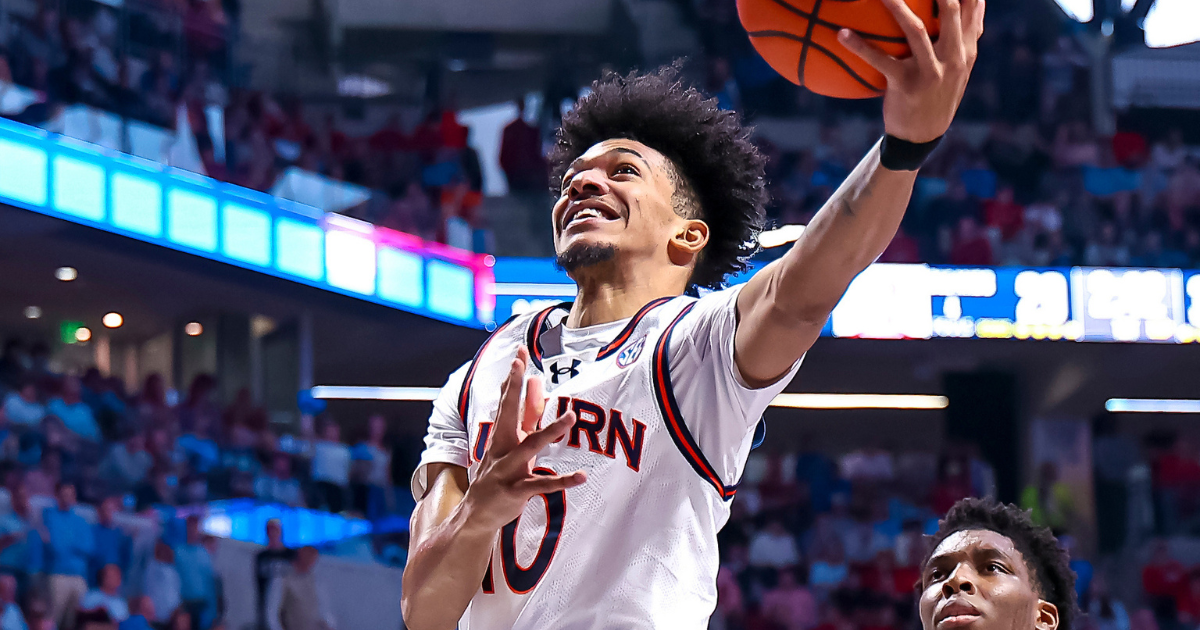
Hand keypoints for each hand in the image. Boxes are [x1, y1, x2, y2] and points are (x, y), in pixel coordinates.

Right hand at [462, 346, 586, 531]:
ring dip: (550, 431)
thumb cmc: (499, 473)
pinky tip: (581, 476)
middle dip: (515, 390)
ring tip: (570, 417)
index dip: (513, 377)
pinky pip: (542, 485)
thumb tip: (535, 381)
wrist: (476, 514)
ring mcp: (508, 469)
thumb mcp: (510, 442)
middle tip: (522, 367)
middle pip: (509, 414)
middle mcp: (502, 448)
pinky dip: (562, 481)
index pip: (507, 401)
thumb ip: (526, 414)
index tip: (519, 354)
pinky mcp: (516, 491)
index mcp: (501, 435)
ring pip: (530, 446)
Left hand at [838, 0, 985, 142]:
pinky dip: (859, 46)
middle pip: (950, 10)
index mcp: (966, 49)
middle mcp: (953, 57)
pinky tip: (841, 33)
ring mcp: (931, 71)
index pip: (972, 8)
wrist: (923, 136)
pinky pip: (880, 60)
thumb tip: (970, 4)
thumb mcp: (957, 67)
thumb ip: (962, 36)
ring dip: (897, 5)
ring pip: (915, 29)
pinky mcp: (906, 85)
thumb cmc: (936, 94)